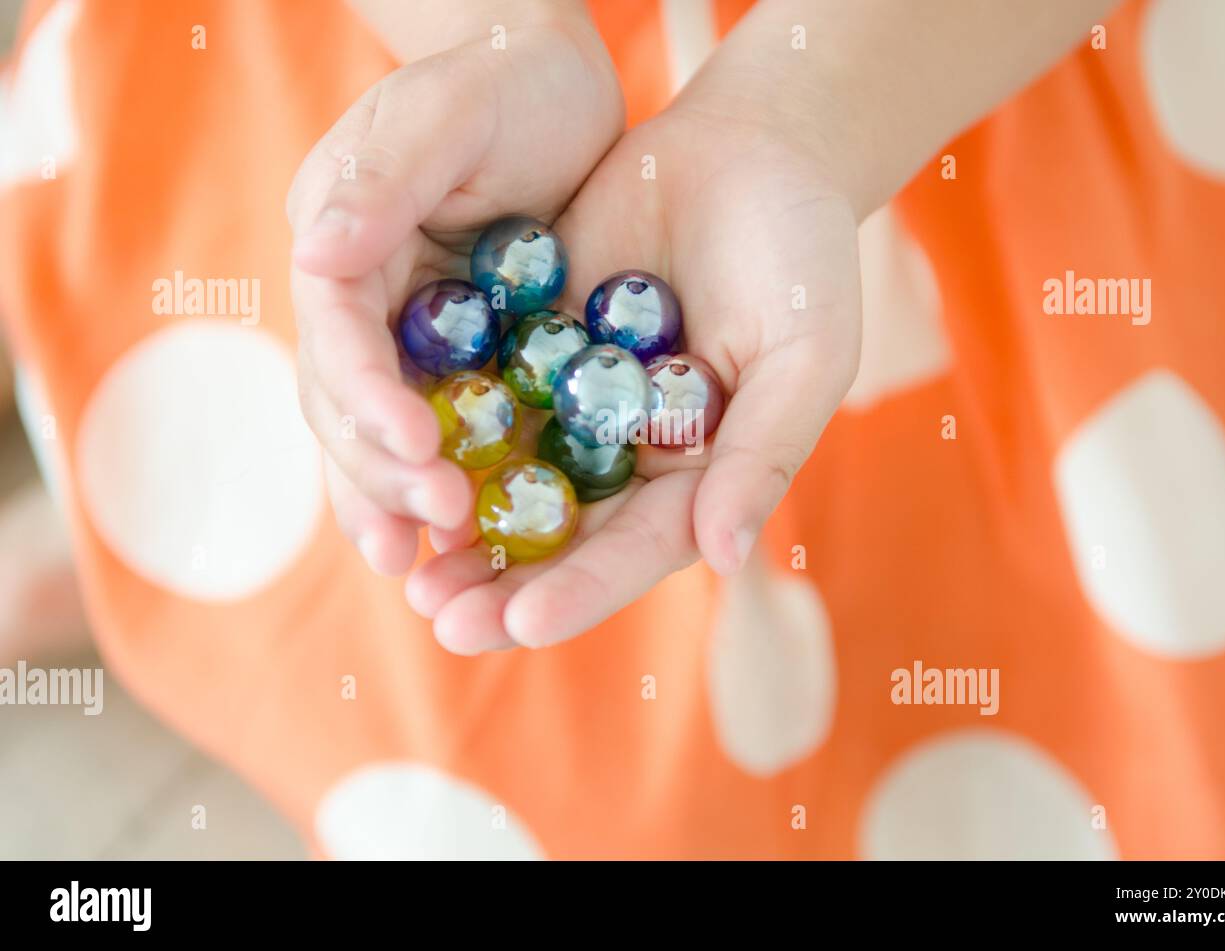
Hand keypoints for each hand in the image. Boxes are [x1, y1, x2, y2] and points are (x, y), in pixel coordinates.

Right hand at [287, 12, 622, 574]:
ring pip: (392, 441)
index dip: (368, 398)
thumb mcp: (446, 113)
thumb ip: (382, 179)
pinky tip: (482, 547)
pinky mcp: (473, 361)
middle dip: (388, 474)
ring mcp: (417, 340)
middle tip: (440, 527)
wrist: (551, 81)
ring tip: (432, 579)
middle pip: (354, 410)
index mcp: (343, 248)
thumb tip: (313, 254)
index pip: (340, 338)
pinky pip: (458, 436)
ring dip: (405, 508)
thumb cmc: (501, 80)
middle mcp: (367, 305)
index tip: (416, 447)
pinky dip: (460, 490)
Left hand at [407, 106, 862, 652]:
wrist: (751, 151)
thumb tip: (725, 558)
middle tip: (443, 624)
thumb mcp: (805, 352)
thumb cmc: (801, 257)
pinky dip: (439, 433)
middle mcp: (631, 452)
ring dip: (460, 529)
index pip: (642, 546)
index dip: (586, 587)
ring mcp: (575, 401)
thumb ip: (764, 452)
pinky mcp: (531, 345)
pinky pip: (481, 395)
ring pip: (512, 478)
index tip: (525, 625)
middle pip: (565, 533)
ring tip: (409, 579)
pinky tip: (389, 466)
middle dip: (506, 583)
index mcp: (700, 472)